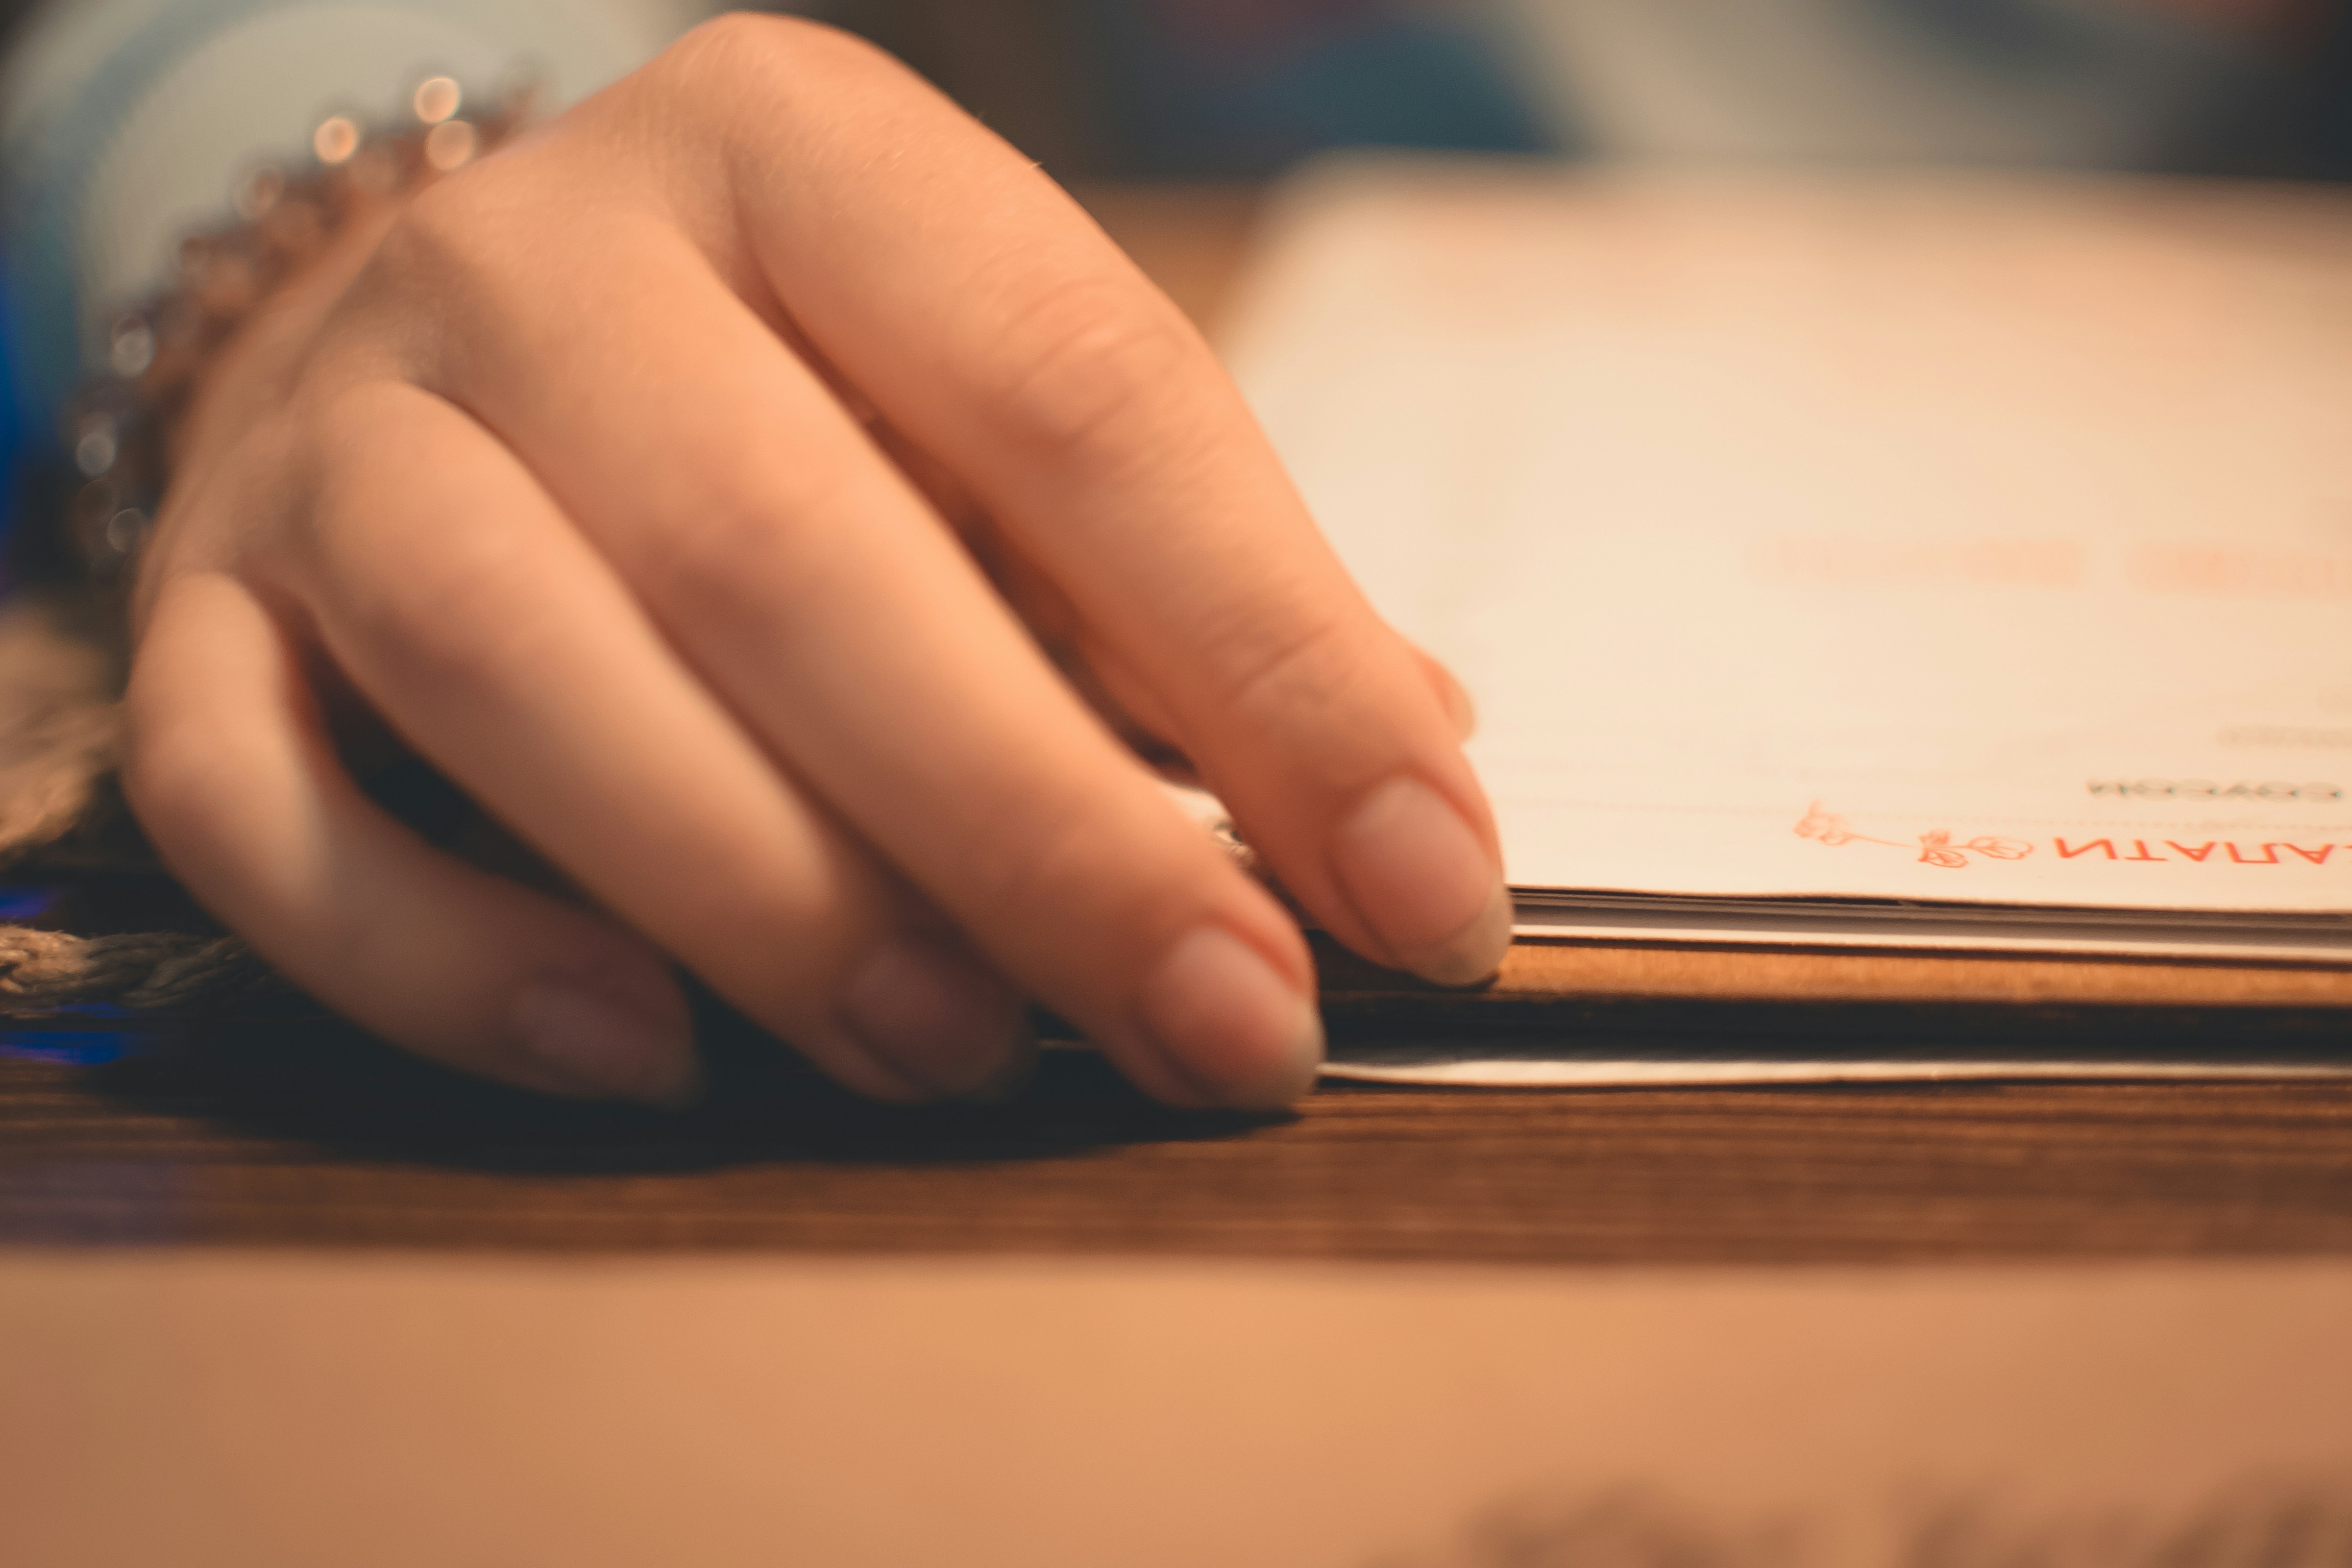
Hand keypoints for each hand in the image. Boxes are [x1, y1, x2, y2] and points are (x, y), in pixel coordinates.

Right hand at [124, 14, 1509, 1109]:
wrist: (444, 349)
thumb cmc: (781, 406)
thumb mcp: (997, 429)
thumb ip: (1179, 598)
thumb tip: (1407, 784)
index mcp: (806, 159)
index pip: (1081, 397)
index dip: (1275, 663)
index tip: (1424, 891)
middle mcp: (548, 256)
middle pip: (794, 547)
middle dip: (1037, 827)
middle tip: (1217, 1023)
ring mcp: (343, 428)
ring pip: (518, 661)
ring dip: (764, 895)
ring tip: (950, 1053)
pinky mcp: (206, 610)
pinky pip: (260, 797)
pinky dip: (446, 955)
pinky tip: (640, 1051)